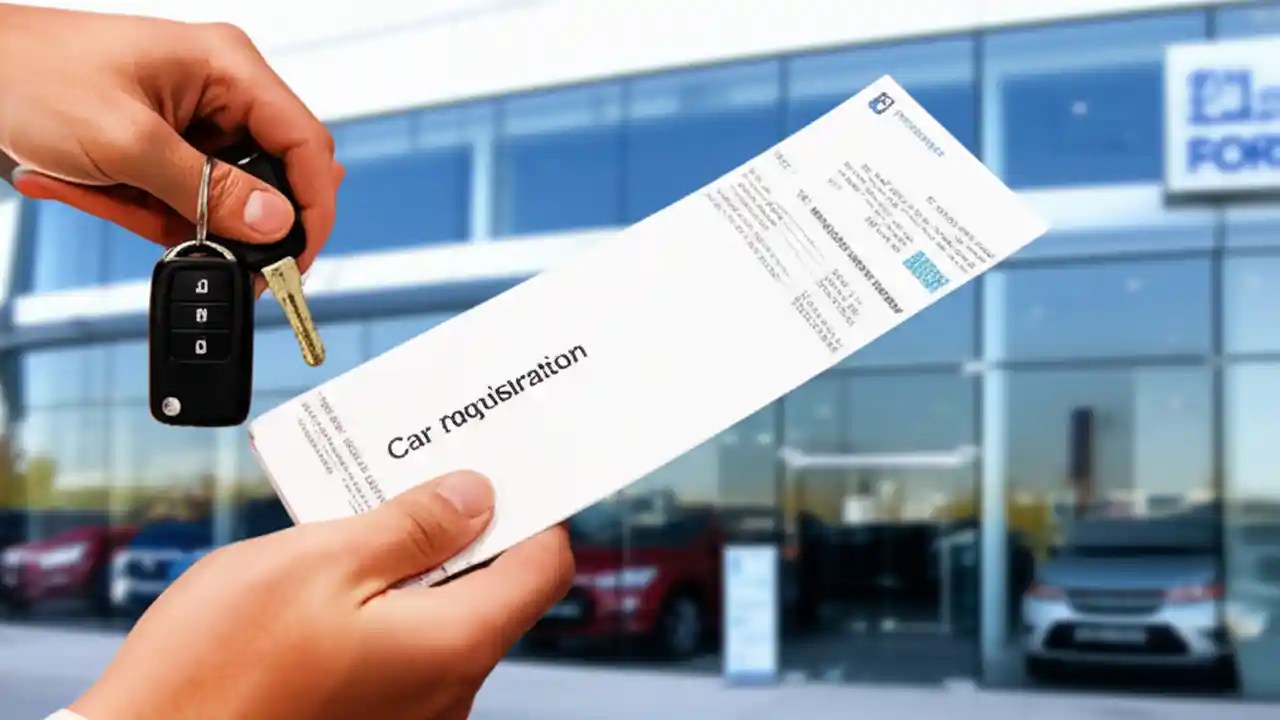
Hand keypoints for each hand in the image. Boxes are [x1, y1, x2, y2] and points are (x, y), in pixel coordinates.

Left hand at [0, 4, 342, 286]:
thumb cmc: (30, 75)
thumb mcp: (126, 143)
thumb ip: (207, 189)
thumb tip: (275, 225)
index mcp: (229, 68)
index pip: (306, 145)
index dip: (312, 209)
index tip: (296, 261)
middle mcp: (223, 89)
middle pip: (273, 176)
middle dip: (234, 223)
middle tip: (211, 257)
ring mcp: (196, 117)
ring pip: (224, 196)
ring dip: (172, 218)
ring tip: (112, 201)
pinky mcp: (170, 142)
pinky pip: (184, 196)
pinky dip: (144, 210)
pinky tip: (94, 190)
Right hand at [70, 471, 574, 719]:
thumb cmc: (215, 674)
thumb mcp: (316, 565)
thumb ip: (410, 527)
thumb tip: (475, 495)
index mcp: (452, 648)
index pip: (543, 566)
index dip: (533, 508)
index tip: (506, 468)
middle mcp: (448, 693)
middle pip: (493, 591)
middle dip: (461, 531)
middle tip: (414, 479)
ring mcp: (412, 717)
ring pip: (443, 620)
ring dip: (415, 569)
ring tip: (360, 524)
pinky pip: (405, 653)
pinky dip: (386, 610)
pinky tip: (336, 583)